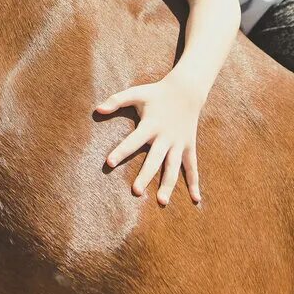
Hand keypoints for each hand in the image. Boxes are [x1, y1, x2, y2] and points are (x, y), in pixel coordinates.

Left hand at [96, 80, 204, 204]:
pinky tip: (196, 199)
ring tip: (161, 202)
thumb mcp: (135, 93)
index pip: (133, 141)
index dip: (121, 151)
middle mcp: (165, 137)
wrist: (186, 91)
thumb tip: (97, 110)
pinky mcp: (189, 147)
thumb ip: (116, 100)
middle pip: (154, 160)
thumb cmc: (156, 93)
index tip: (109, 163)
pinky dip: (194, 182)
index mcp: (150, 125)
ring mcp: (179, 144)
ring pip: (173, 168)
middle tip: (136, 191)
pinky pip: (192, 167)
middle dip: (145, 175)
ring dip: (168, 185)